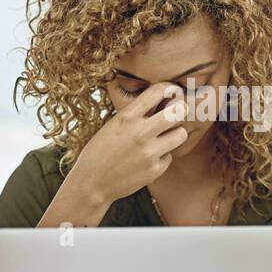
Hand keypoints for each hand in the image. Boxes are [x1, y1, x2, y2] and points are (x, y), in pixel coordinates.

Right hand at [65, 82, 187, 203]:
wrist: (91, 182)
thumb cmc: (99, 151)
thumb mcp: (112, 124)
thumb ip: (134, 114)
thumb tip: (160, 102)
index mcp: (127, 117)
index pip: (158, 91)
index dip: (169, 89)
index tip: (171, 93)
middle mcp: (140, 132)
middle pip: (178, 111)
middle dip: (179, 110)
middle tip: (175, 115)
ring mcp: (149, 152)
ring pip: (181, 134)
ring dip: (175, 134)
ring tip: (165, 137)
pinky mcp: (154, 170)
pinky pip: (170, 156)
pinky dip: (162, 157)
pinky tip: (149, 159)